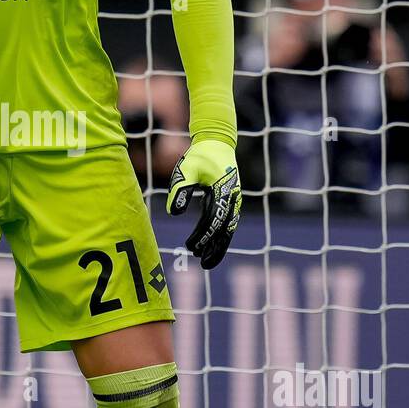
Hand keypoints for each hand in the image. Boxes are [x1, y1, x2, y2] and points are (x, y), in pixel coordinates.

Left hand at [166, 139, 241, 268]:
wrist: (216, 144)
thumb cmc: (199, 156)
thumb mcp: (186, 170)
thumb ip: (180, 190)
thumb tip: (174, 212)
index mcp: (223, 191)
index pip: (214, 219)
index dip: (203, 235)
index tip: (190, 247)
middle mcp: (233, 198)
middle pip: (225, 229)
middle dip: (213, 246)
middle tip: (200, 261)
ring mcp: (234, 202)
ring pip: (229, 230)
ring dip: (219, 246)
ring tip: (206, 263)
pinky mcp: (230, 203)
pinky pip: (228, 224)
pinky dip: (220, 238)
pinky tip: (211, 249)